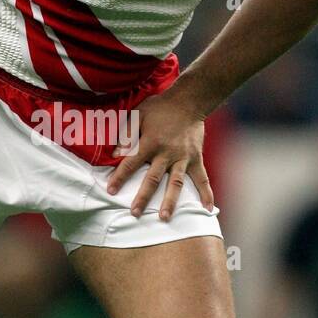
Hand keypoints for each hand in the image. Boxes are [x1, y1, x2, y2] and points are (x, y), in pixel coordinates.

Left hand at [105, 88, 213, 219]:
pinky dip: (206, 193)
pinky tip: (206, 209)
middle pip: (153, 179)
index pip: (131, 163)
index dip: (120, 177)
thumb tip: (114, 154)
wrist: (189, 100)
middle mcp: (166, 153)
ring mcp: (183, 158)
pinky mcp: (196, 158)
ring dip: (170, 201)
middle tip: (135, 213)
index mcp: (150, 142)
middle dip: (143, 197)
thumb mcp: (138, 115)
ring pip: (176, 184)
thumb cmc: (159, 107)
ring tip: (164, 217)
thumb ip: (126, 134)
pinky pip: (201, 178)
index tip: (111, 191)